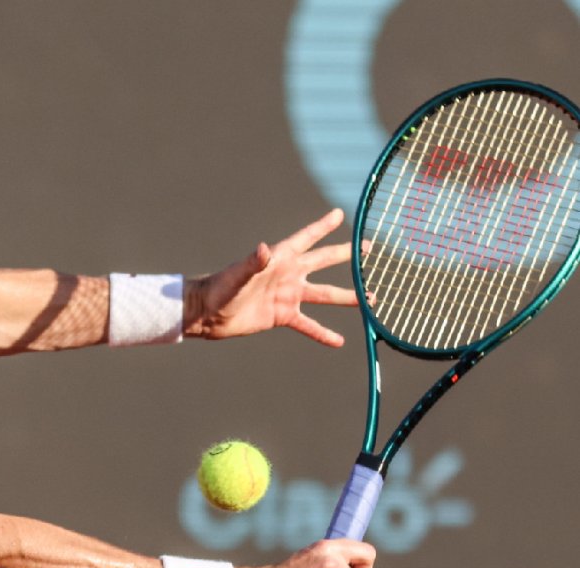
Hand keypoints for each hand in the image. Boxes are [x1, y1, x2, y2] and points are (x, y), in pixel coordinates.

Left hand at [183, 209, 355, 345]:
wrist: (208, 314)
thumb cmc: (219, 288)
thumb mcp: (237, 275)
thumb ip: (252, 263)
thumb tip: (264, 249)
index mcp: (279, 259)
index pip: (306, 238)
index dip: (323, 226)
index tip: (341, 214)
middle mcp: (288, 274)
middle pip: (324, 261)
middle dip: (346, 254)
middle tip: (368, 248)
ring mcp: (288, 295)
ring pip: (324, 294)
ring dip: (347, 297)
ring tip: (371, 299)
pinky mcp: (283, 316)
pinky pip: (309, 325)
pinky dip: (323, 333)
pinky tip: (340, 341)